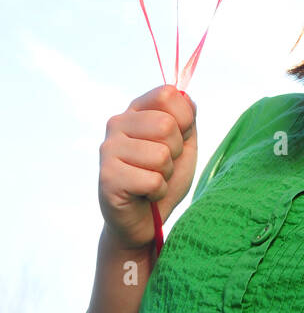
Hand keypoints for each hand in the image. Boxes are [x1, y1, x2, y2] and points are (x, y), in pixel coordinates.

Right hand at [98, 84, 197, 249]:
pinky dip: (158, 192)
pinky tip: (144, 195)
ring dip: (166, 174)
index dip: (184, 119)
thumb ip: (186, 116)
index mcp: (136, 109)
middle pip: (166, 125)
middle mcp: (117, 123)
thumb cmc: (165, 176)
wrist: (145, 218)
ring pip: (161, 155)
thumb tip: (185, 97)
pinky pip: (153, 181)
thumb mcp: (184, 141)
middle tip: (162, 166)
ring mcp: (108, 150)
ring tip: (151, 180)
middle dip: (175, 151)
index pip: (167, 93)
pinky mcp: (107, 178)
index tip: (177, 138)